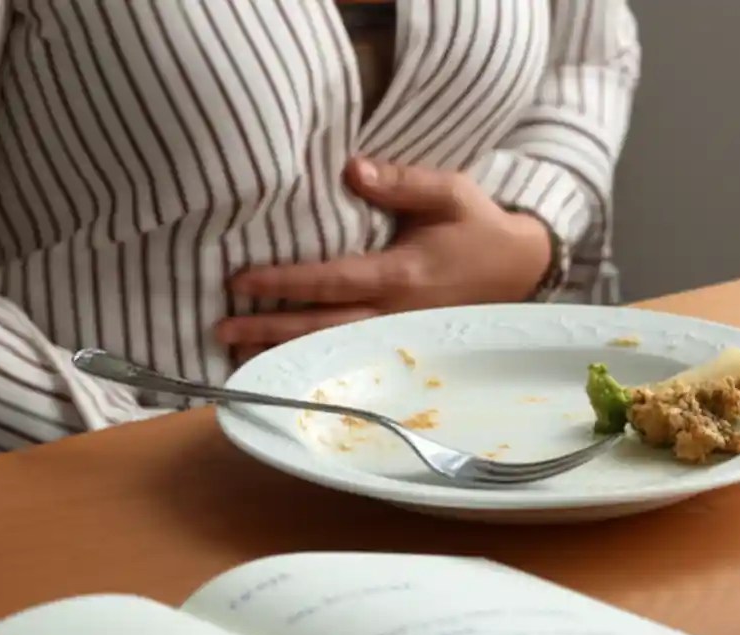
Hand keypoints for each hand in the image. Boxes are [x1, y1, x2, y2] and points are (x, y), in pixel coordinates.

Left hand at [217, 157, 552, 355]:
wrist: (519, 267)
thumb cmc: (478, 225)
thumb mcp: (448, 191)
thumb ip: (400, 181)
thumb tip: (351, 168)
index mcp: (401, 274)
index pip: (331, 280)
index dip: (285, 283)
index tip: (242, 282)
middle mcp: (395, 311)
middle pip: (321, 325)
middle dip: (269, 329)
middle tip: (220, 328)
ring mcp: (398, 333)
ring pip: (331, 348)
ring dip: (282, 350)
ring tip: (236, 352)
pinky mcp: (401, 342)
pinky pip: (349, 353)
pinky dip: (311, 358)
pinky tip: (280, 361)